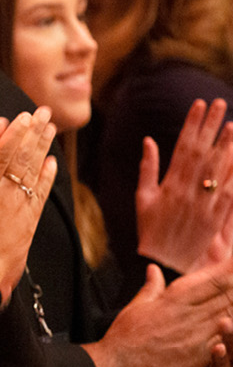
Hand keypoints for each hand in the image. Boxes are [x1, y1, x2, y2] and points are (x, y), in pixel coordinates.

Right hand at [0, 108, 57, 300]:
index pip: (0, 152)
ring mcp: (18, 208)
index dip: (13, 132)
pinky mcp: (28, 223)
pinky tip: (52, 163)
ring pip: (34, 171)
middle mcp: (3, 193)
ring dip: (43, 147)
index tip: (22, 116)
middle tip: (43, 112)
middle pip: (21, 156)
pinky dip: (48, 177)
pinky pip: (41, 194)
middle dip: (33, 132)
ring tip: (50, 129)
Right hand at [86, 258, 232, 366]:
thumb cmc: (122, 340)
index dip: (230, 268)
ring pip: (231, 316)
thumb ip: (151, 289)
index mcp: (174, 299)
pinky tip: (230, 326)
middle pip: (228, 295)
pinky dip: (231, 335)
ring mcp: (197, 336)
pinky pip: (227, 346)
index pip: (214, 279)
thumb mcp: (136, 308)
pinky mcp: (201, 358)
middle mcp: (190, 314)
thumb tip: (153, 269)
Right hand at [136, 98, 232, 272]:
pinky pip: (230, 193)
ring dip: (228, 146)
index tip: (198, 105)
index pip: (183, 147)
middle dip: (212, 127)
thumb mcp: (143, 198)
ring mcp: (204, 204)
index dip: (192, 124)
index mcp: (168, 185)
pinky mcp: (216, 218)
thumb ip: (148, 168)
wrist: (163, 262)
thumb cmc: (150, 229)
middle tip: (220, 104)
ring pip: (219, 170)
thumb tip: (149, 141)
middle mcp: (187, 192)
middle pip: (203, 152)